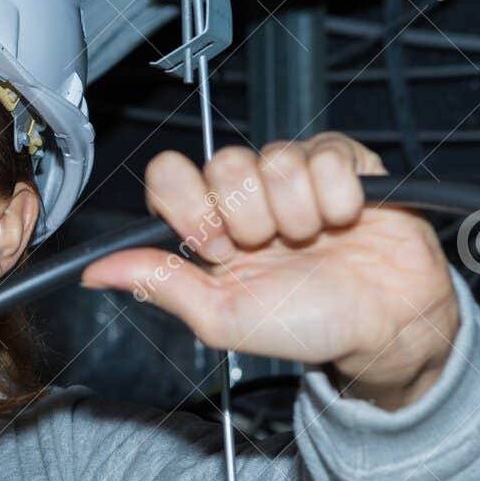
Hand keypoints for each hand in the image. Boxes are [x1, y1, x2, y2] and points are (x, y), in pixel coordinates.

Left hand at [80, 131, 459, 410]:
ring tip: (313, 243)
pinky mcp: (343, 162)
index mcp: (209, 225)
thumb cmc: (306, 324)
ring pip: (276, 159)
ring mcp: (294, 174)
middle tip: (270, 249)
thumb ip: (159, 283)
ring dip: (298, 214)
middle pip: (222, 163)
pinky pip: (326, 154)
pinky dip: (338, 198)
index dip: (190, 207)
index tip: (216, 248)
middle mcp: (247, 194)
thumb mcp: (221, 318)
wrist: (384, 326)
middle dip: (248, 217)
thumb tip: (94, 272)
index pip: (169, 175)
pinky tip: (346, 223)